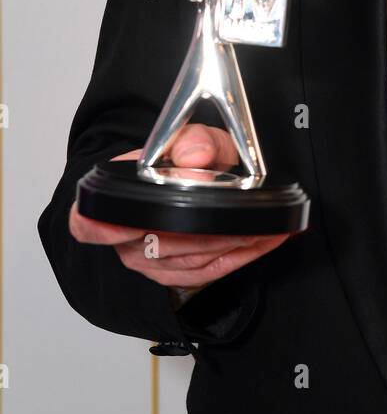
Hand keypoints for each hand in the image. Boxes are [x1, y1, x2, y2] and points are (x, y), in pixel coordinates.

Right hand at [68, 125, 293, 289]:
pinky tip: (266, 241)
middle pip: (162, 244)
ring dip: (235, 246)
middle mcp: (124, 238)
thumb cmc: (179, 160)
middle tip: (253, 219)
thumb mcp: (190, 139)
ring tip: (270, 227)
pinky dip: (242, 257)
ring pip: (190, 261)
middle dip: (212, 233)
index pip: (89, 223)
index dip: (104, 228)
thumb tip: (195, 157)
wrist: (183, 178)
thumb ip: (194, 141)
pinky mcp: (174, 275)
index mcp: (114, 201)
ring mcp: (148, 261)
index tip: (132, 226)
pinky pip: (208, 272)